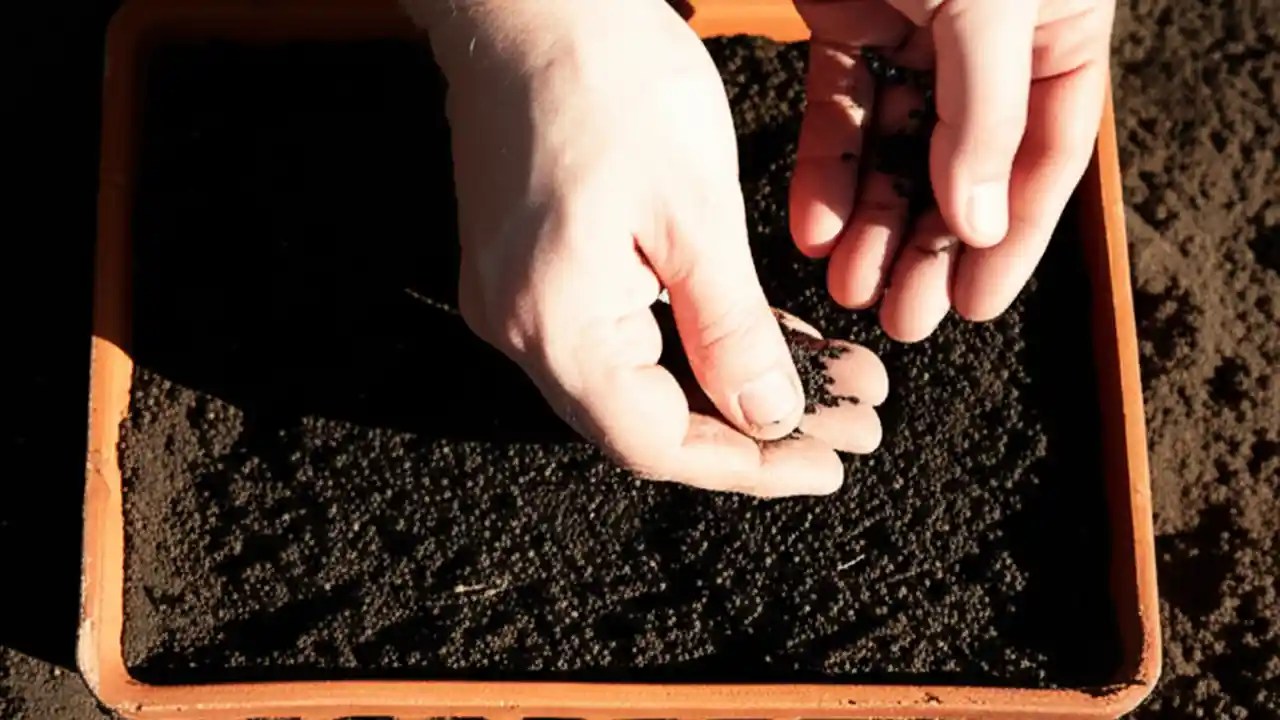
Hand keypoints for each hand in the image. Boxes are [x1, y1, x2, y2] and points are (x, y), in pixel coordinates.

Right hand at [413, 0, 887, 496]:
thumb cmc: (605, 76)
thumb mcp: (694, 211)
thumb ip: (732, 331)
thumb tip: (769, 418)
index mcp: (556, 325)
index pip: (657, 444)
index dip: (749, 466)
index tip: (829, 463)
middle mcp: (523, 329)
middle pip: (650, 421)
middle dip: (757, 429)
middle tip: (850, 423)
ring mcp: (522, 300)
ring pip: (642, 380)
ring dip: (735, 386)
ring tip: (831, 383)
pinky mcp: (536, 268)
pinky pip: (624, 333)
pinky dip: (694, 343)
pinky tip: (768, 337)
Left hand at [789, 0, 1114, 340]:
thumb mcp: (989, 10)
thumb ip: (986, 118)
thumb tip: (979, 226)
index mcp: (1059, 33)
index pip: (1047, 155)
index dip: (1012, 238)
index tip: (975, 304)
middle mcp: (992, 44)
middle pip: (964, 168)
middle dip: (931, 246)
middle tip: (904, 316)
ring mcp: (917, 34)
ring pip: (894, 149)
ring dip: (871, 222)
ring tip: (851, 288)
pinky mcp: (846, 21)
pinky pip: (838, 110)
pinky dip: (825, 170)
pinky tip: (814, 230)